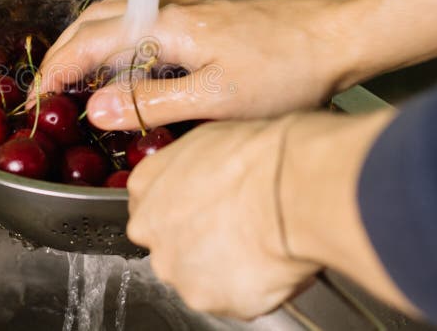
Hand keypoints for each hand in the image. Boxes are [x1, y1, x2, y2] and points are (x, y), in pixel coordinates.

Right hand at [39, 0, 351, 129]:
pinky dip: (115, 31)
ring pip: (116, 10)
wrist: (337, 37)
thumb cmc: (288, 68)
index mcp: (168, 25)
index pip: (92, 42)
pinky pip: (141, 13)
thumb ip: (153, 102)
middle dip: (64, 51)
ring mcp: (188, 4)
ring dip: (87, 36)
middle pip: (96, 18)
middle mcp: (171, 6)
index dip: (59, 70)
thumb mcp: (217, 98)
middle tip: (47, 85)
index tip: (38, 96)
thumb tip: (97, 108)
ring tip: (75, 67)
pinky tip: (126, 50)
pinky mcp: (203, 11)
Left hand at [126, 109, 414, 319]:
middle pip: (168, 243)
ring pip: (195, 274)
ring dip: (221, 265)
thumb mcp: (209, 140)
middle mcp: (149, 228)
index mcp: (146, 184)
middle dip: (196, 241)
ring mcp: (174, 266)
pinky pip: (227, 297)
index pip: (152, 205)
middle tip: (234, 228)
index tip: (205, 209)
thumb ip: (189, 167)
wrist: (290, 186)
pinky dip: (247, 286)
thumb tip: (204, 176)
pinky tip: (266, 260)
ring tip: (256, 243)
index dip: (183, 209)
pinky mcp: (205, 298)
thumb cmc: (258, 156)